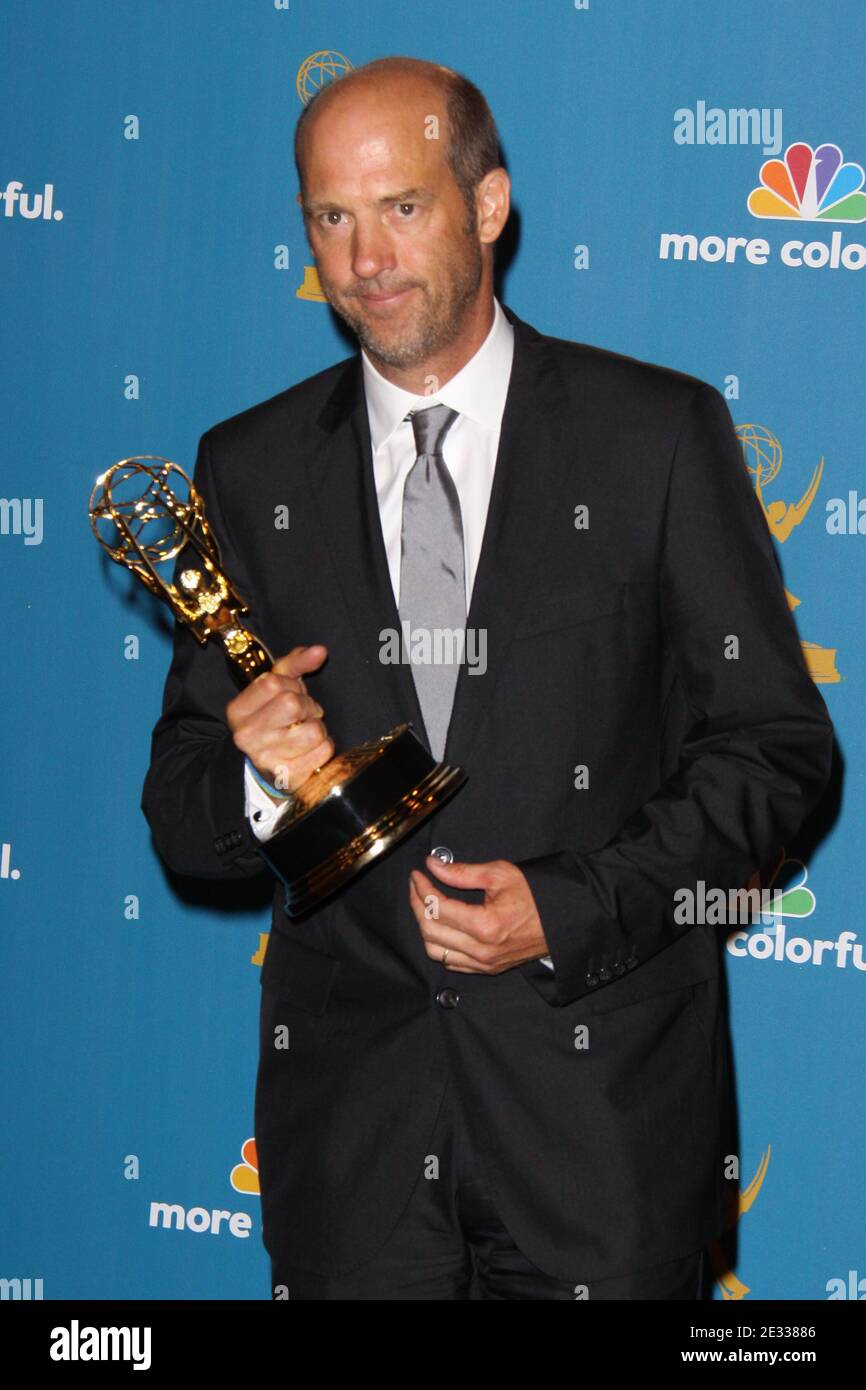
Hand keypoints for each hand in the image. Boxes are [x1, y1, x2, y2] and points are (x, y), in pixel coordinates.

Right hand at [226, 644, 333, 794]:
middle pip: (293, 704)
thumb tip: (320, 651)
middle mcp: (246, 735)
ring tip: (305, 733)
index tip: (291, 694)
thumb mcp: (277, 687)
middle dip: (308, 707)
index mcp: (237, 710)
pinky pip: (324, 751)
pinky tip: (310, 750)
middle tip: (303, 716)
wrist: (271, 767)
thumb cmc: (276, 719)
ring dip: (318, 729)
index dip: (292, 685)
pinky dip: (324, 748)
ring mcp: (265, 758)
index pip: (273, 682)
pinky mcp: (288, 776)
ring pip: (313, 730)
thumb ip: (295, 664)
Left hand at [408, 855, 549, 973]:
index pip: (437, 908)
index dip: (421, 889)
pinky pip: (450, 962)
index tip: (417, 875)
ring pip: (435, 950)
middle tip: (417, 886)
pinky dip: (438, 944)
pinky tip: (440, 926)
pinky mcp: (487, 968)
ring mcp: (484, 963)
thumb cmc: (535, 896)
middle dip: (417, 904)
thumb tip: (433, 866)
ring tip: (426, 905)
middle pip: (430, 930)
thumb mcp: (499, 874)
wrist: (560, 920)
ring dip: (425, 927)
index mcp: (485, 925)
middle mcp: (482, 950)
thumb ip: (461, 872)